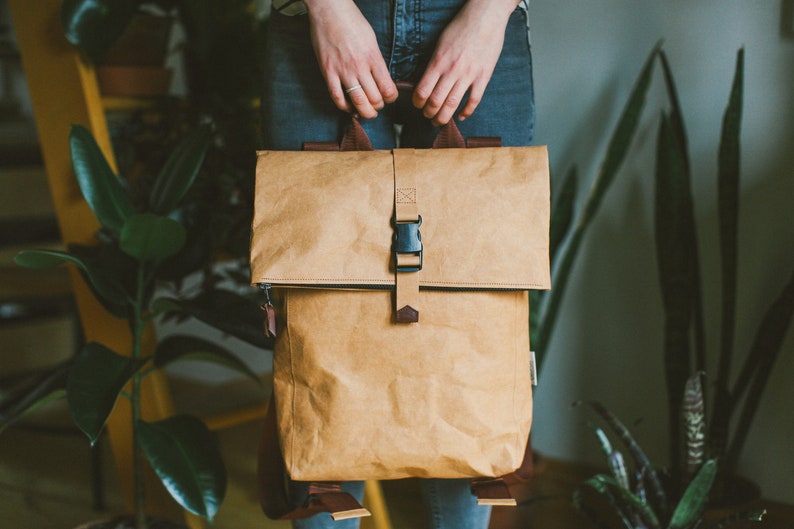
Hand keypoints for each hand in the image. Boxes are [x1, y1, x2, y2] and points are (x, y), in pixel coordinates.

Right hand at [304, 0, 397, 118]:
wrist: (330, 10)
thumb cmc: (352, 22)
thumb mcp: (372, 40)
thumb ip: (376, 61)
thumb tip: (381, 79)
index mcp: (374, 58)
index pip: (388, 88)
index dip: (391, 98)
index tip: (389, 98)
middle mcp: (360, 66)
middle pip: (375, 99)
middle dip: (379, 107)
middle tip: (377, 106)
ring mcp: (343, 70)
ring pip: (358, 101)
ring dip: (364, 112)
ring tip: (366, 112)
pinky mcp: (328, 71)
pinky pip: (337, 97)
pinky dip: (344, 107)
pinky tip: (348, 107)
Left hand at [413, 0, 517, 124]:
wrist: (485, 17)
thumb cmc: (461, 27)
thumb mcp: (440, 44)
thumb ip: (433, 63)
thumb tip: (425, 81)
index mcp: (438, 62)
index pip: (422, 91)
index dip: (417, 103)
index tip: (417, 105)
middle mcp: (452, 71)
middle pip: (436, 102)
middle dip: (429, 114)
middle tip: (428, 116)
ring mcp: (469, 75)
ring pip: (452, 105)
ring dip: (443, 118)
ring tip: (440, 121)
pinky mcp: (483, 77)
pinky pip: (474, 101)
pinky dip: (466, 112)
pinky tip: (461, 116)